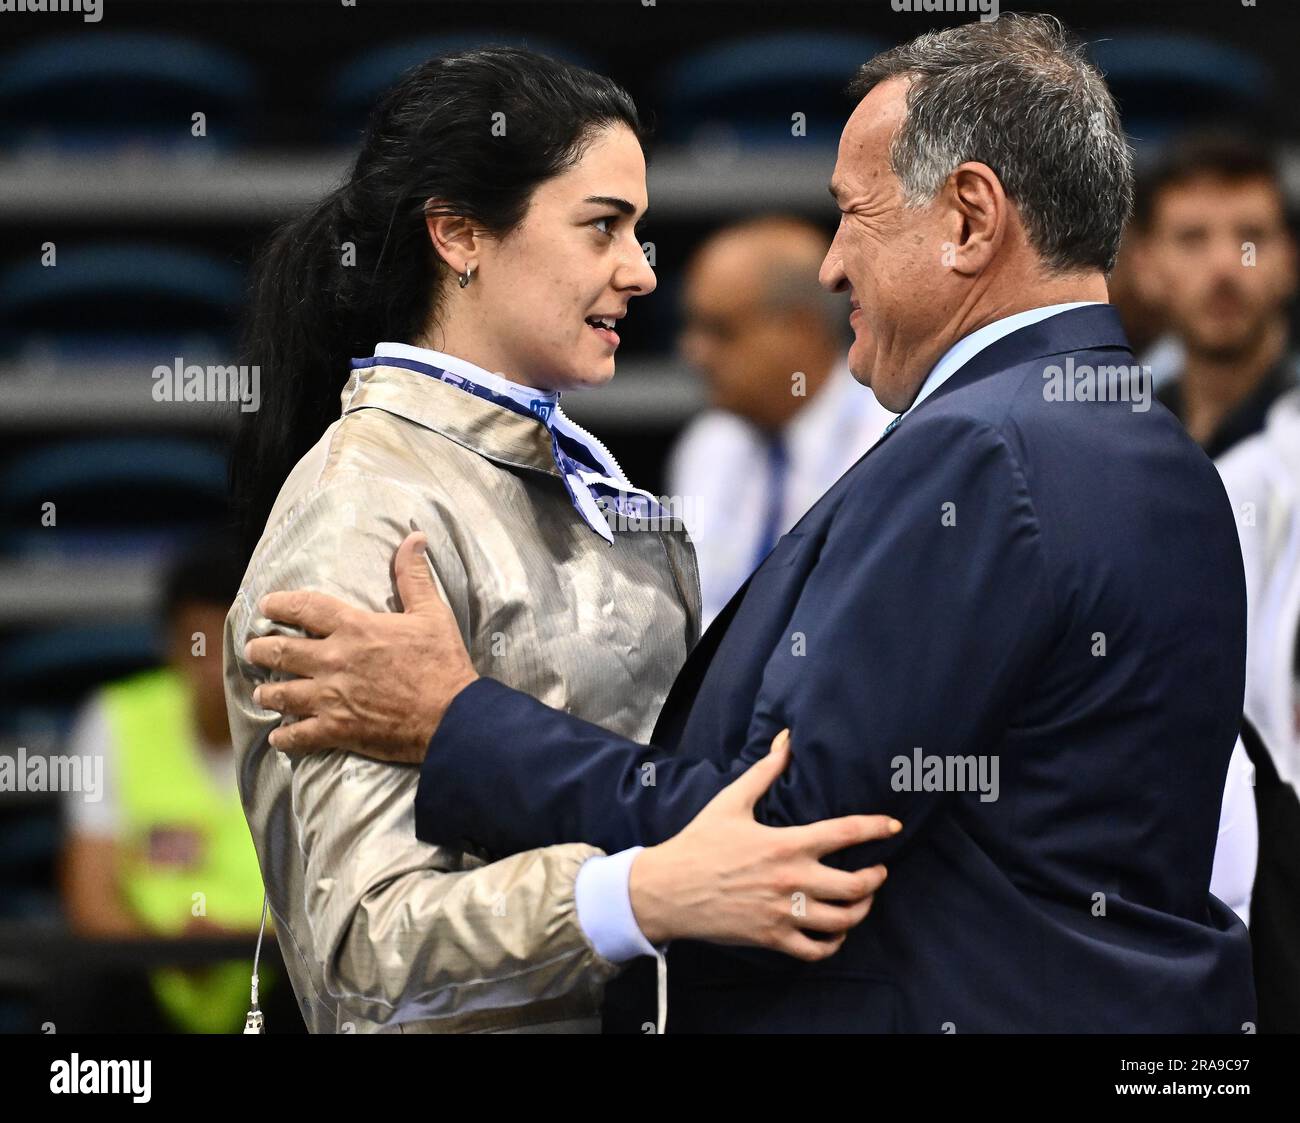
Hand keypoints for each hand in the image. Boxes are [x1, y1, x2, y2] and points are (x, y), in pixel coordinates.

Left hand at [245, 532, 477, 760]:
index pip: (305, 608)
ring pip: (282, 694)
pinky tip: (279, 736)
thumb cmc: (443, 663)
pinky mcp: (337, 730)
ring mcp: (331, 697)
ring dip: (268, 692)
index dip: (280, 604)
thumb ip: (413, 576)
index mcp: (355, 628)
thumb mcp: (432, 613)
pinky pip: (298, 735)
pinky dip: (285, 737)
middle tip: (254, 648)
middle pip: (282, 651)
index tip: (267, 605)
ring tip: (262, 691)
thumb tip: (414, 537)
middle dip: (262, 648)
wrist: (452, 716)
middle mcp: (334, 660)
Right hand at [628, 729, 898, 960]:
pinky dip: (833, 942)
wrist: (668, 890)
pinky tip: (835, 931)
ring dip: (861, 910)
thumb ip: (764, 771)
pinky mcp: (772, 938)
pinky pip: (816, 950)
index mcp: (786, 844)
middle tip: (879, 871)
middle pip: (855, 886)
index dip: (876, 827)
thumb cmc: (699, 843)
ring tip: (863, 900)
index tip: (893, 826)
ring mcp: (783, 913)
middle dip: (875, 878)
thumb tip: (786, 739)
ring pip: (842, 920)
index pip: (845, 833)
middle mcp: (791, 880)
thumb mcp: (731, 801)